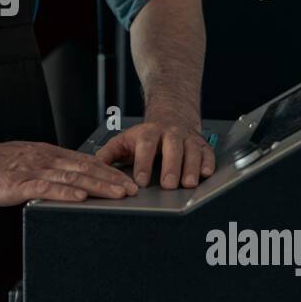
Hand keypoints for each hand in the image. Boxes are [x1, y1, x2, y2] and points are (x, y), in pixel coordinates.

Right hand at [0, 139, 139, 206]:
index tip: (125, 179)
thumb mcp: (20, 161)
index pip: (82, 161)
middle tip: (133, 189)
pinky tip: (82, 197)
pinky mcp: (18, 184)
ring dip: (98, 185)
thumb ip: (41, 169)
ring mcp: (31, 170)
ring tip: (118, 194)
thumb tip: (61, 179)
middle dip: (111, 179)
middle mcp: (42, 158)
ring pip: (72, 177)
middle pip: (84, 167)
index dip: (107, 170)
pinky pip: (47, 187)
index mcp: (44, 153)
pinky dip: (67, 192)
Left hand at [94, 117, 215, 189]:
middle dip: (171, 167)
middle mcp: (170, 133)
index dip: (143, 163)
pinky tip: (206, 174)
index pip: (145, 145)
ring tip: (188, 184)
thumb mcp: (124, 141)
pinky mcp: (202, 145)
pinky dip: (208, 163)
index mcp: (149, 132)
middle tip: (168, 185)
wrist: (171, 116)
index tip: (141, 181)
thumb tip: (92, 166)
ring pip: (191, 151)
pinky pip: (207, 152)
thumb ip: (108, 154)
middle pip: (172, 147)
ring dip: (191, 167)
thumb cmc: (145, 136)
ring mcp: (188, 138)